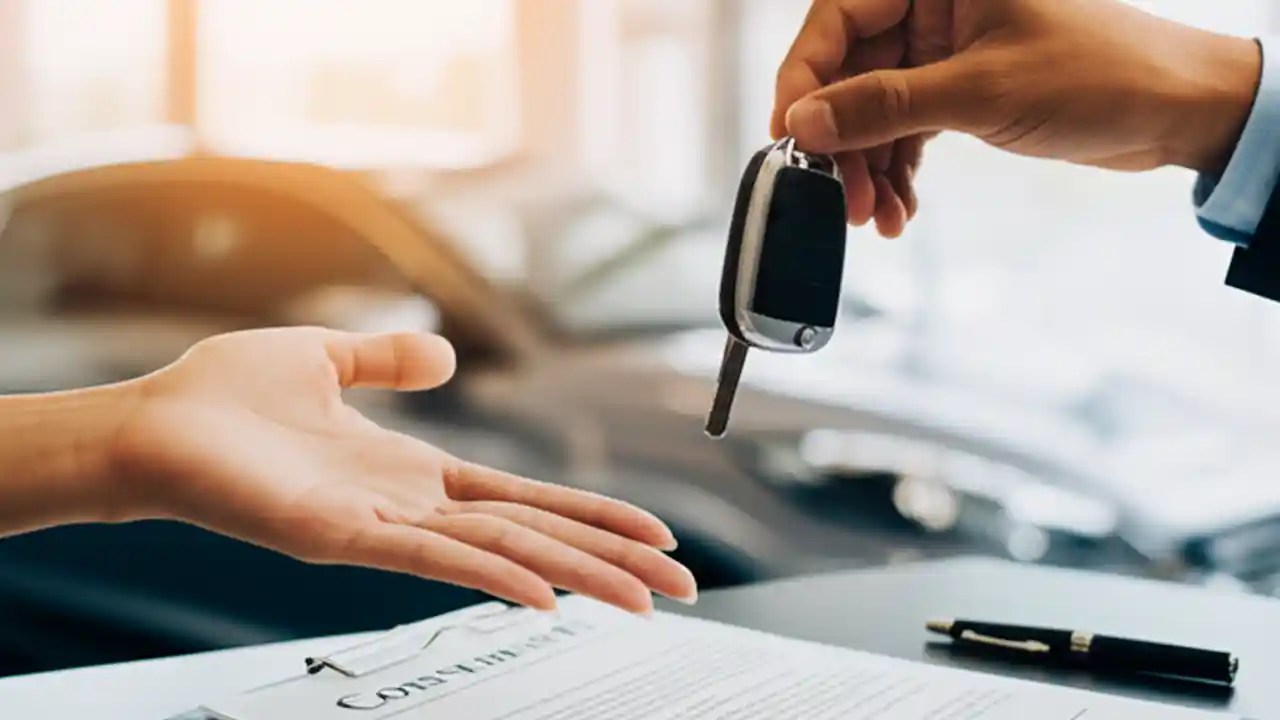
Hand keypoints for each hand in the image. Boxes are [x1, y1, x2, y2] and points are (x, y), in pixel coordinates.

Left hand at [108, 328, 696, 613]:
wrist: (150, 423)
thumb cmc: (223, 398)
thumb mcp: (325, 358)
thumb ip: (389, 358)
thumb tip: (447, 358)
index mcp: (413, 472)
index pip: (523, 501)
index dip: (591, 517)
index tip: (654, 536)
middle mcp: (410, 507)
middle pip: (531, 536)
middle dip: (609, 561)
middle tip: (682, 588)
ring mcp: (381, 527)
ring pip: (501, 553)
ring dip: (575, 577)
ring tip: (643, 598)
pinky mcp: (342, 536)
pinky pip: (432, 559)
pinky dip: (493, 574)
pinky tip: (546, 597)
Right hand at [773, 0, 1260, 236]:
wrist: (1175, 109)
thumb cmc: (1100, 73)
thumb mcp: (981, 92)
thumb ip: (884, 106)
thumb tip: (806, 122)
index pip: (838, 19)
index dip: (805, 81)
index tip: (791, 137)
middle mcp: (933, 5)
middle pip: (850, 72)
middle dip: (842, 141)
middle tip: (838, 197)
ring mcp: (945, 48)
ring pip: (873, 108)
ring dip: (868, 168)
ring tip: (874, 217)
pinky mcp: (959, 86)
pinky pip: (905, 128)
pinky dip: (897, 171)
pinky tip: (897, 210)